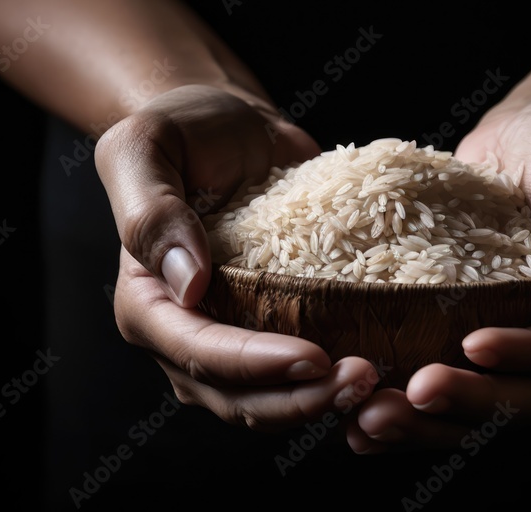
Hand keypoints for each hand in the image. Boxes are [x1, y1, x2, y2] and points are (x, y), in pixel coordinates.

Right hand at [97, 84, 377, 429]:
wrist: (234, 129)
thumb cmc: (184, 130)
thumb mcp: (146, 148)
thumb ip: (151, 212)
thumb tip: (190, 284)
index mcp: (148, 303)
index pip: (196, 353)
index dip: (253, 365)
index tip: (313, 357)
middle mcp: (186, 335)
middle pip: (237, 396)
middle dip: (298, 399)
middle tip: (362, 380)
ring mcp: (235, 339)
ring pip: (272, 400)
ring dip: (322, 401)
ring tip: (377, 383)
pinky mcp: (277, 330)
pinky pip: (302, 374)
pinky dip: (337, 379)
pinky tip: (384, 369)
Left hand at [346, 94, 530, 450]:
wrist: (528, 133)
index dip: (528, 356)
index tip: (473, 344)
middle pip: (528, 399)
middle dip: (470, 404)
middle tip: (411, 394)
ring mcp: (526, 355)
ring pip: (485, 414)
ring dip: (429, 426)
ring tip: (369, 423)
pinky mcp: (481, 349)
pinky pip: (453, 393)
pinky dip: (411, 417)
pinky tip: (358, 427)